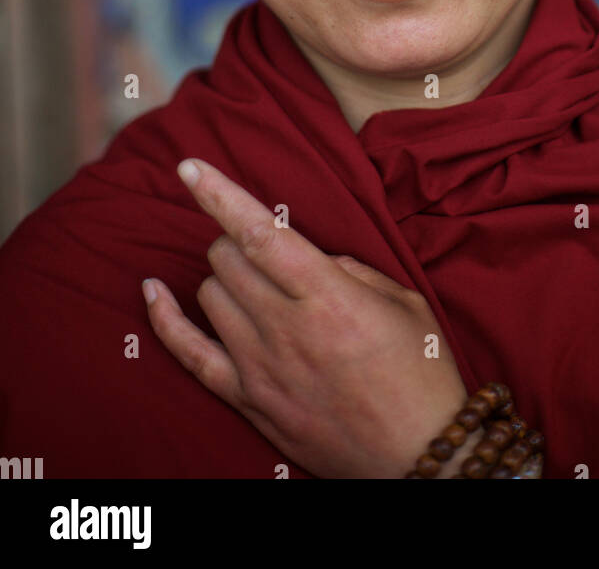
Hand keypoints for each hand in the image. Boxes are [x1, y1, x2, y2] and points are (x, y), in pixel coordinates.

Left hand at [142, 157, 471, 477]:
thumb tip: (310, 255)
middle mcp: (286, 327)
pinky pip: (190, 354)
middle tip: (268, 250)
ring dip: (224, 275)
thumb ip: (351, 269)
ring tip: (256, 283)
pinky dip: (164, 320)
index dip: (219, 194)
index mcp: (328, 295)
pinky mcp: (249, 400)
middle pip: (226, 258)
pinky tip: (152, 292)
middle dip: (238, 240)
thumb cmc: (421, 375)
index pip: (259, 232)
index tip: (189, 165)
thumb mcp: (403, 303)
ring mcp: (261, 366)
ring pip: (209, 294)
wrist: (419, 458)